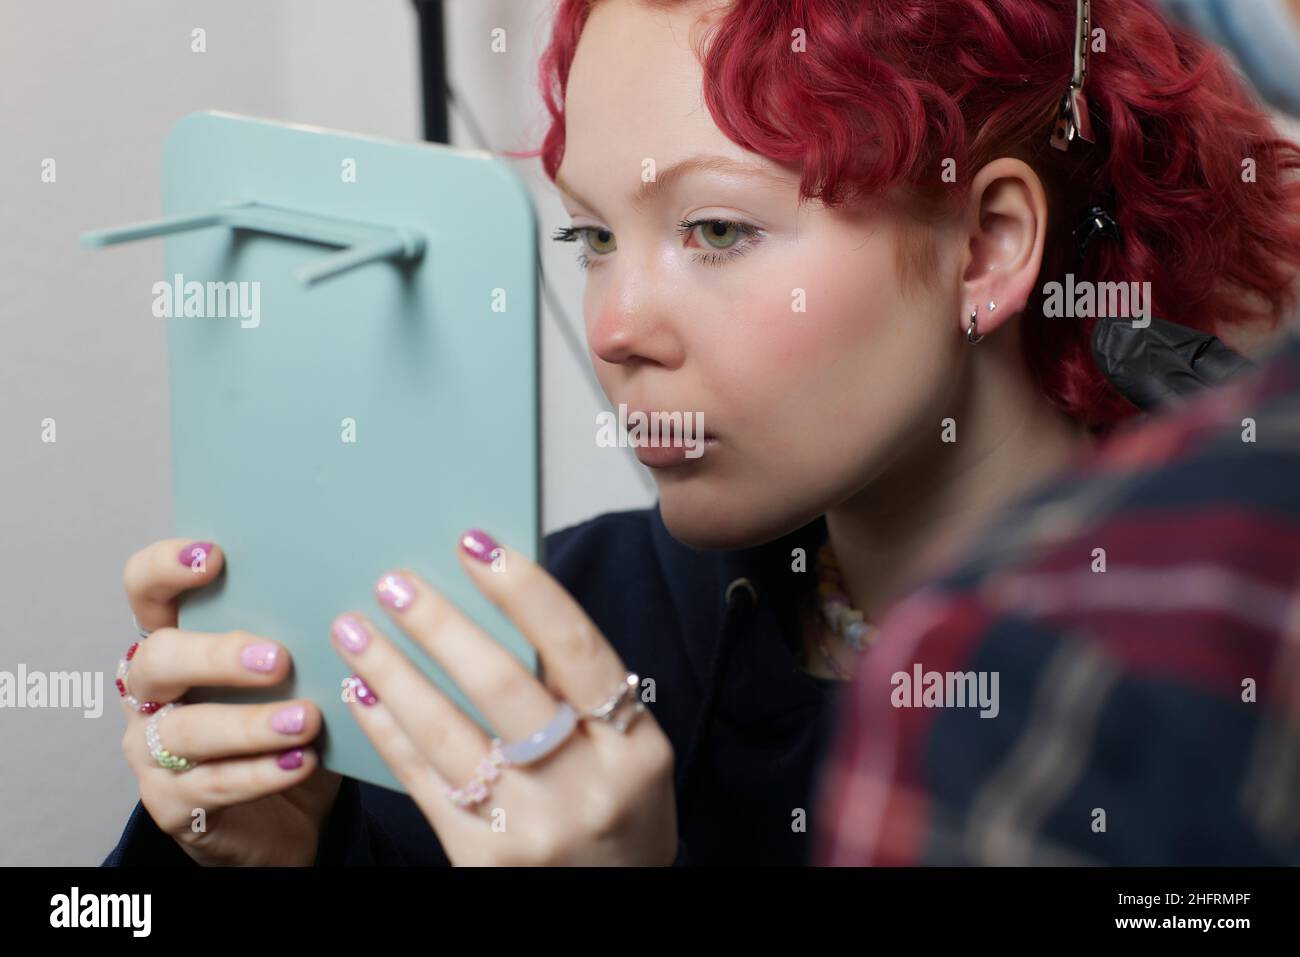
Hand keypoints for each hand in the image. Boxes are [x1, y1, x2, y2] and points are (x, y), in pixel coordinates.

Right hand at [119, 539, 341, 865]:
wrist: (288, 814)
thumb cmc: (291, 717)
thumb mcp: (301, 669)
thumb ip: (304, 628)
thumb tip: (364, 583)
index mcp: (174, 638)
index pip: (144, 589)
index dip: (166, 567)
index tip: (214, 555)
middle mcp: (151, 691)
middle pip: (158, 659)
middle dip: (217, 655)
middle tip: (278, 659)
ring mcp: (151, 750)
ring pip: (185, 730)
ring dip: (249, 724)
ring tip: (307, 719)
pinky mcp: (171, 804)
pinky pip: (211, 786)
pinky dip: (261, 773)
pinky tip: (303, 760)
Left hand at [329, 529, 677, 865]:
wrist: (612, 904)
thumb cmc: (620, 809)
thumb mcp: (633, 749)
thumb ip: (582, 690)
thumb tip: (504, 603)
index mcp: (633, 745)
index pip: (576, 649)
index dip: (523, 590)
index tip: (475, 544)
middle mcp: (585, 786)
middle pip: (503, 687)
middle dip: (441, 627)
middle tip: (394, 583)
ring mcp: (531, 827)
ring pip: (449, 734)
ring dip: (393, 674)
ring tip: (354, 629)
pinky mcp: (482, 859)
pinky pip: (423, 783)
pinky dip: (388, 732)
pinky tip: (362, 693)